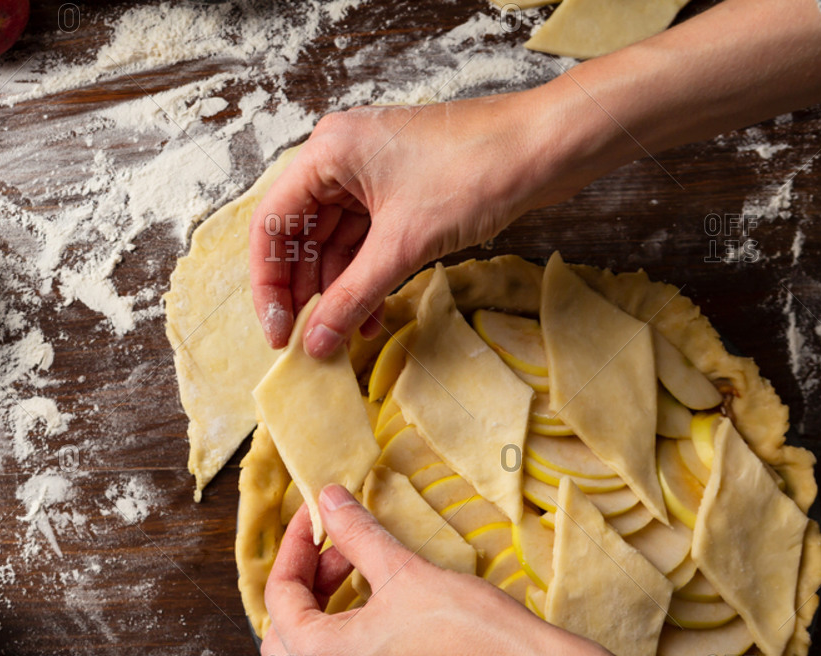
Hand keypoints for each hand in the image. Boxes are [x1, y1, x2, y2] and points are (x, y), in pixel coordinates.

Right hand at [248, 95, 566, 358]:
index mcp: (328, 152)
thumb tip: (317, 342)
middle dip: (304, 291)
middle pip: (299, 236)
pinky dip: (365, 278)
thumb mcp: (404, 244)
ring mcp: (372, 174)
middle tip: (307, 340)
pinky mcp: (401, 191)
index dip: (270, 284)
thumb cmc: (479, 170)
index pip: (272, 226)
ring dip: (337, 291)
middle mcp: (342, 158)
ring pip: (333, 243)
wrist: (549, 147)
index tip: (280, 330)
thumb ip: (352, 297)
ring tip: (342, 335)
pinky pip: (366, 242)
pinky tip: (369, 315)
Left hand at [260, 485, 554, 655]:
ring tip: (345, 602)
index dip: (297, 546)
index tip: (317, 516)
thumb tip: (329, 499)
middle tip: (343, 555)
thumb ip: (357, 535)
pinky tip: (366, 644)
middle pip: (282, 637)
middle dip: (306, 588)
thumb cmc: (473, 633)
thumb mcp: (406, 572)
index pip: (280, 595)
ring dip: (309, 638)